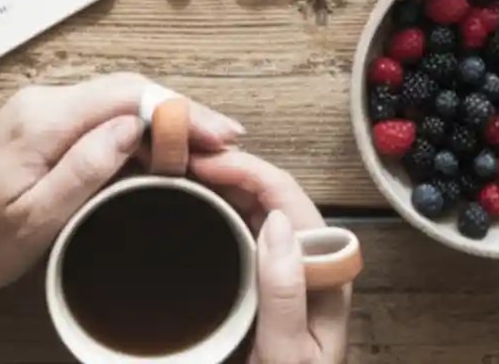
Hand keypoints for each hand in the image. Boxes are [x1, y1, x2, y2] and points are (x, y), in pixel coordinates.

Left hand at [0, 73, 243, 292]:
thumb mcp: (36, 216)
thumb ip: (86, 166)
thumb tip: (133, 127)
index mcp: (43, 120)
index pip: (128, 96)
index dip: (182, 110)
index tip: (222, 135)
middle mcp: (44, 102)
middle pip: (129, 91)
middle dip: (183, 112)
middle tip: (229, 142)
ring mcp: (43, 109)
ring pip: (119, 102)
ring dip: (165, 121)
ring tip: (208, 148)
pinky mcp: (43, 124)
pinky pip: (101, 116)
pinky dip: (139, 130)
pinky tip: (165, 151)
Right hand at [191, 151, 350, 363]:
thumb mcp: (286, 355)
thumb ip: (284, 294)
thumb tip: (275, 222)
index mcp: (322, 273)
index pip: (287, 198)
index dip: (246, 168)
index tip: (200, 160)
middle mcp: (306, 263)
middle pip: (268, 194)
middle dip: (226, 165)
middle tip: (176, 154)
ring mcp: (282, 271)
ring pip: (252, 208)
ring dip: (217, 182)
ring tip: (175, 168)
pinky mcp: (259, 282)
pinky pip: (237, 231)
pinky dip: (213, 207)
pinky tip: (185, 201)